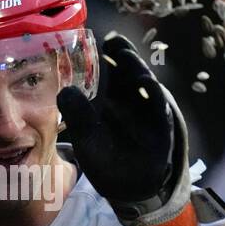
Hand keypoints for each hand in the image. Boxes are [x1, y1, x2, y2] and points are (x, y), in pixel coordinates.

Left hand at [57, 34, 173, 211]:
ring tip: (124, 54)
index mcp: (104, 96)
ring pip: (141, 78)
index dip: (95, 53)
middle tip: (109, 41)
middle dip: (119, 52)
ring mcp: (144, 105)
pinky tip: (146, 84)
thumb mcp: (86, 139)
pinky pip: (158, 102)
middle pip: (123, 67)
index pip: (100, 69)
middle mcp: (125, 95)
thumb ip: (77, 115)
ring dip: (134, 65)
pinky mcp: (160, 119)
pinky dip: (153, 92)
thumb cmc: (105, 159)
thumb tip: (64, 91)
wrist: (130, 186)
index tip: (87, 39)